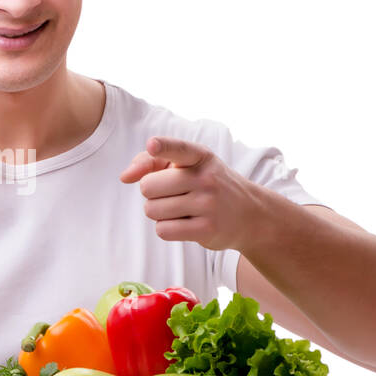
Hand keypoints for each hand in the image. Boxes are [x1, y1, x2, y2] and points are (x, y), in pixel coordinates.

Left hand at [118, 135, 270, 251]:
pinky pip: (163, 230)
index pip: (179, 149)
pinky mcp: (206, 229)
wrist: (249, 214)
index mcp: (200, 156)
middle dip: (151, 193)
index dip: (163, 147)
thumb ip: (151, 162)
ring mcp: (208, 204)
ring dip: (158, 212)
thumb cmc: (207, 185)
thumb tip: (125, 177)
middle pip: (148, 187)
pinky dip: (166, 228)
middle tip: (171, 194)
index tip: (152, 145)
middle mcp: (206, 178)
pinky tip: (184, 223)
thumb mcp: (187, 165)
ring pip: (152, 210)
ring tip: (180, 209)